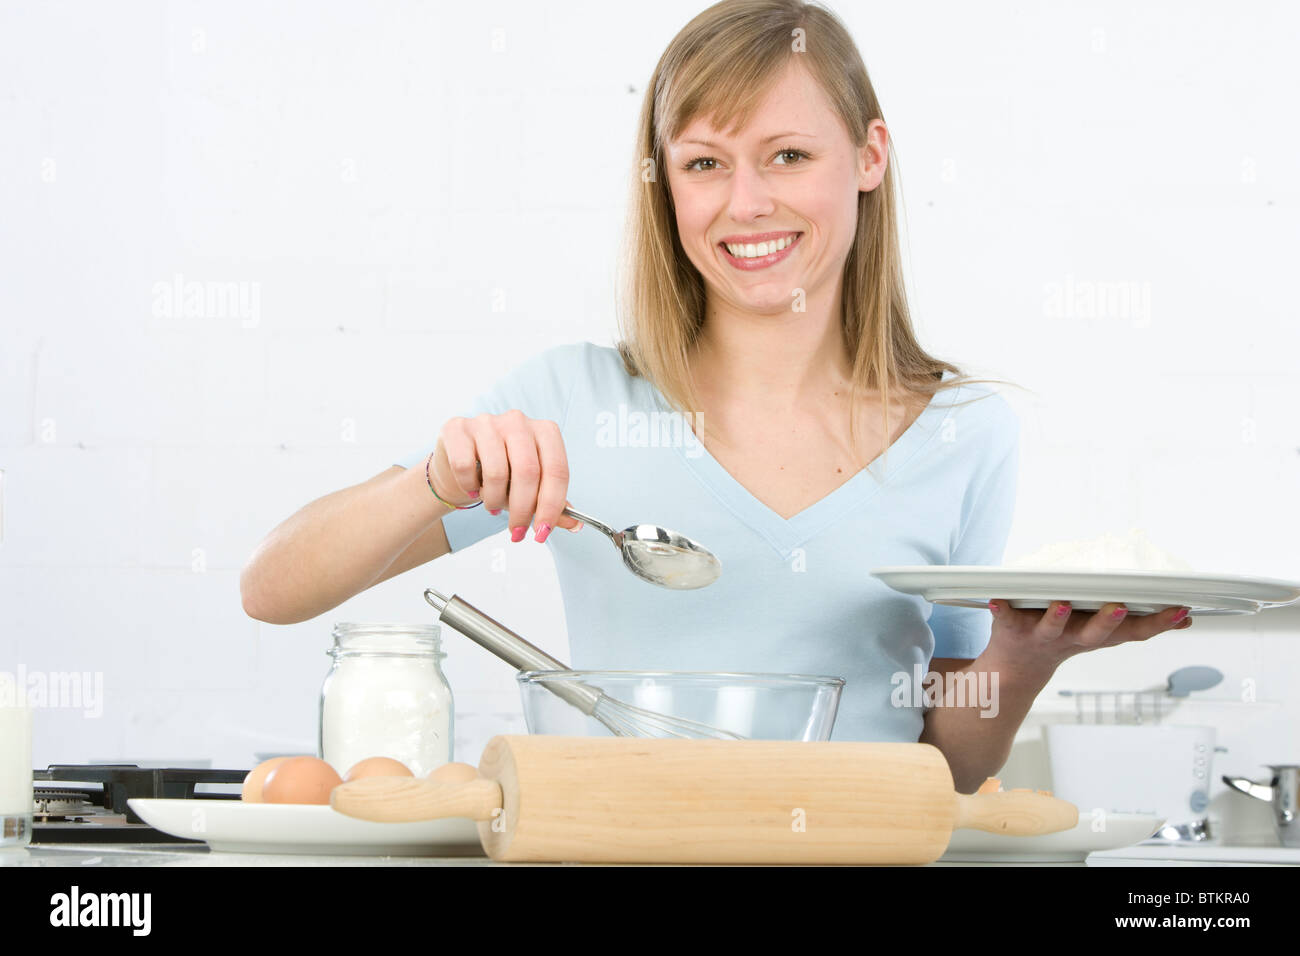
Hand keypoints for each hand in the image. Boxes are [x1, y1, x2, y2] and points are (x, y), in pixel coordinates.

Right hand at [429, 410, 582, 542]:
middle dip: (523, 510)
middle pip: (528, 472)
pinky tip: (473, 489)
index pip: (557, 470)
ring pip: (496, 472)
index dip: (552, 506)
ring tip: (493, 505)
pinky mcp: (458, 429)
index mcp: (545, 431)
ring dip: (494, 500)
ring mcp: (487, 422)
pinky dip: (470, 487)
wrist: (460, 462)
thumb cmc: (502, 473)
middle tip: (518, 531)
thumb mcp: (531, 487)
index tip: (543, 531)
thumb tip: (574, 525)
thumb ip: (552, 504)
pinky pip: (465, 467)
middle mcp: (518, 421)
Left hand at [985, 599, 1192, 673]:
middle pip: (1095, 633)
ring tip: (1061, 603)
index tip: (1180, 610)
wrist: (1014, 670)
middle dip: (1108, 621)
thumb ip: (1135, 623)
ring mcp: (1042, 636)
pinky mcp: (1013, 629)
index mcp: (1096, 635)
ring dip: (1058, 617)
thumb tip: (1184, 616)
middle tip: (1119, 606)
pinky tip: (998, 600)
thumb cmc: (1063, 639)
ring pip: (1053, 628)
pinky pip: (1006, 619)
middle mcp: (1072, 638)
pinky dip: (1002, 610)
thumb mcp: (1102, 633)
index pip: (1133, 632)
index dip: (1158, 624)